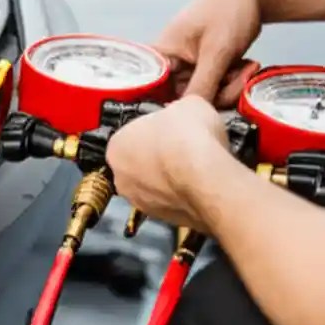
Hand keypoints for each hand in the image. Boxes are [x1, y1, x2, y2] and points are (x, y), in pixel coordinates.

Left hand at [106, 96, 229, 230]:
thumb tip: (184, 113)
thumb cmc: (189, 138)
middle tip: (183, 145)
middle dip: (159, 155)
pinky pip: (172, 203)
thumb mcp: (188, 104)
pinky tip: (201, 184)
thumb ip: (178, 110)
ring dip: (171, 177)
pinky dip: (184, 195)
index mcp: (116, 145)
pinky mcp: (163, 220)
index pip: (131, 133)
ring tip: (196, 166)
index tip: (170, 128)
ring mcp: (140, 202)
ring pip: (154, 185)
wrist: (208, 179)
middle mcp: (121, 178)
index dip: (153, 129)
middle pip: (139, 162)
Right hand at [155, 0, 266, 107]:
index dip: (181, 104)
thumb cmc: (228, 11)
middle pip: (186, 99)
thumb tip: (188, 116)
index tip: (207, 100)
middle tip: (241, 76)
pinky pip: (214, 88)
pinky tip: (246, 67)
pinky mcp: (204, 69)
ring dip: (231, 87)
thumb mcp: (216, 52)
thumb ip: (202, 87)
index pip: (157, 93)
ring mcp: (188, 67)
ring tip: (247, 67)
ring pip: (205, 96)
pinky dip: (233, 82)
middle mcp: (170, 64)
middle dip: (219, 92)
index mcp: (161, 55)